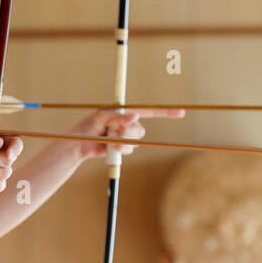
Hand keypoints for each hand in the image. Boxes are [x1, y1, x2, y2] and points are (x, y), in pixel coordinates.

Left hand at [68, 107, 184, 159]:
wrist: (80, 144)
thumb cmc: (88, 126)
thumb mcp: (101, 117)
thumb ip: (118, 116)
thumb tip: (134, 116)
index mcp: (126, 113)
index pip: (149, 111)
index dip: (165, 112)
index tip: (181, 113)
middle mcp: (128, 125)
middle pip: (140, 131)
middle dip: (127, 132)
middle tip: (112, 131)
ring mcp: (126, 138)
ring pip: (134, 142)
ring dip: (122, 141)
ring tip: (108, 138)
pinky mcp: (122, 149)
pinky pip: (128, 150)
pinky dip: (120, 149)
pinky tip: (109, 146)